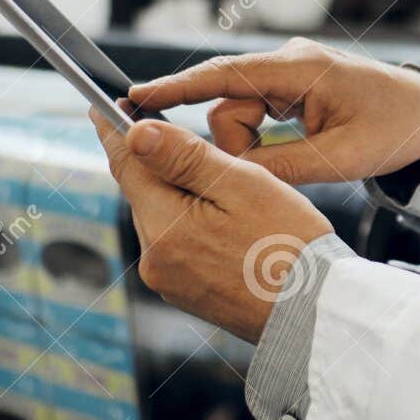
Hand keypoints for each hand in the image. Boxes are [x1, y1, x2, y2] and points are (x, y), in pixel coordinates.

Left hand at [91, 111, 333, 341]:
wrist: (316, 312)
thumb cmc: (289, 246)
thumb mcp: (242, 185)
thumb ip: (185, 156)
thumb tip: (135, 132)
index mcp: (165, 228)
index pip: (126, 165)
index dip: (115, 130)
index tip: (104, 107)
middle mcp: (155, 260)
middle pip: (145, 192)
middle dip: (163, 166)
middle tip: (196, 147)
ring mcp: (169, 282)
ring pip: (162, 218)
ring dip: (182, 197)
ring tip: (230, 196)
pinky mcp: (186, 295)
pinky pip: (177, 245)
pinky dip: (193, 226)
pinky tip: (230, 226)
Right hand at [128, 38, 419, 185]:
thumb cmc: (394, 129)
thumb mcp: (340, 158)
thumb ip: (281, 165)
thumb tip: (231, 173)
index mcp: (299, 69)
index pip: (223, 74)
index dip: (176, 88)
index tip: (136, 99)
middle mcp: (288, 64)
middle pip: (228, 105)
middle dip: (239, 144)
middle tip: (283, 168)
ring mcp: (289, 75)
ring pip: (239, 114)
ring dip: (255, 146)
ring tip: (304, 160)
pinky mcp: (292, 89)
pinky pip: (257, 115)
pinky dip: (263, 140)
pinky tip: (293, 153)